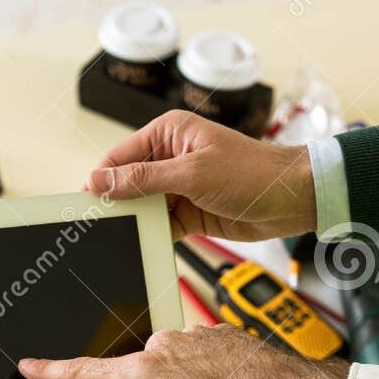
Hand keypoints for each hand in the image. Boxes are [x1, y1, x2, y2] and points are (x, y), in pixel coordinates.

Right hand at [85, 110, 316, 241]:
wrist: (293, 199)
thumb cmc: (253, 172)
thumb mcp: (193, 173)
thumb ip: (144, 179)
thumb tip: (101, 180)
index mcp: (168, 133)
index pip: (120, 156)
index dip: (101, 179)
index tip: (85, 203)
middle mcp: (170, 157)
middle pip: (127, 182)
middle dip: (116, 203)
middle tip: (99, 226)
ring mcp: (180, 186)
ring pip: (143, 206)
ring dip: (135, 222)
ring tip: (119, 240)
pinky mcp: (190, 211)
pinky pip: (161, 225)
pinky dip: (153, 235)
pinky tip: (144, 246)